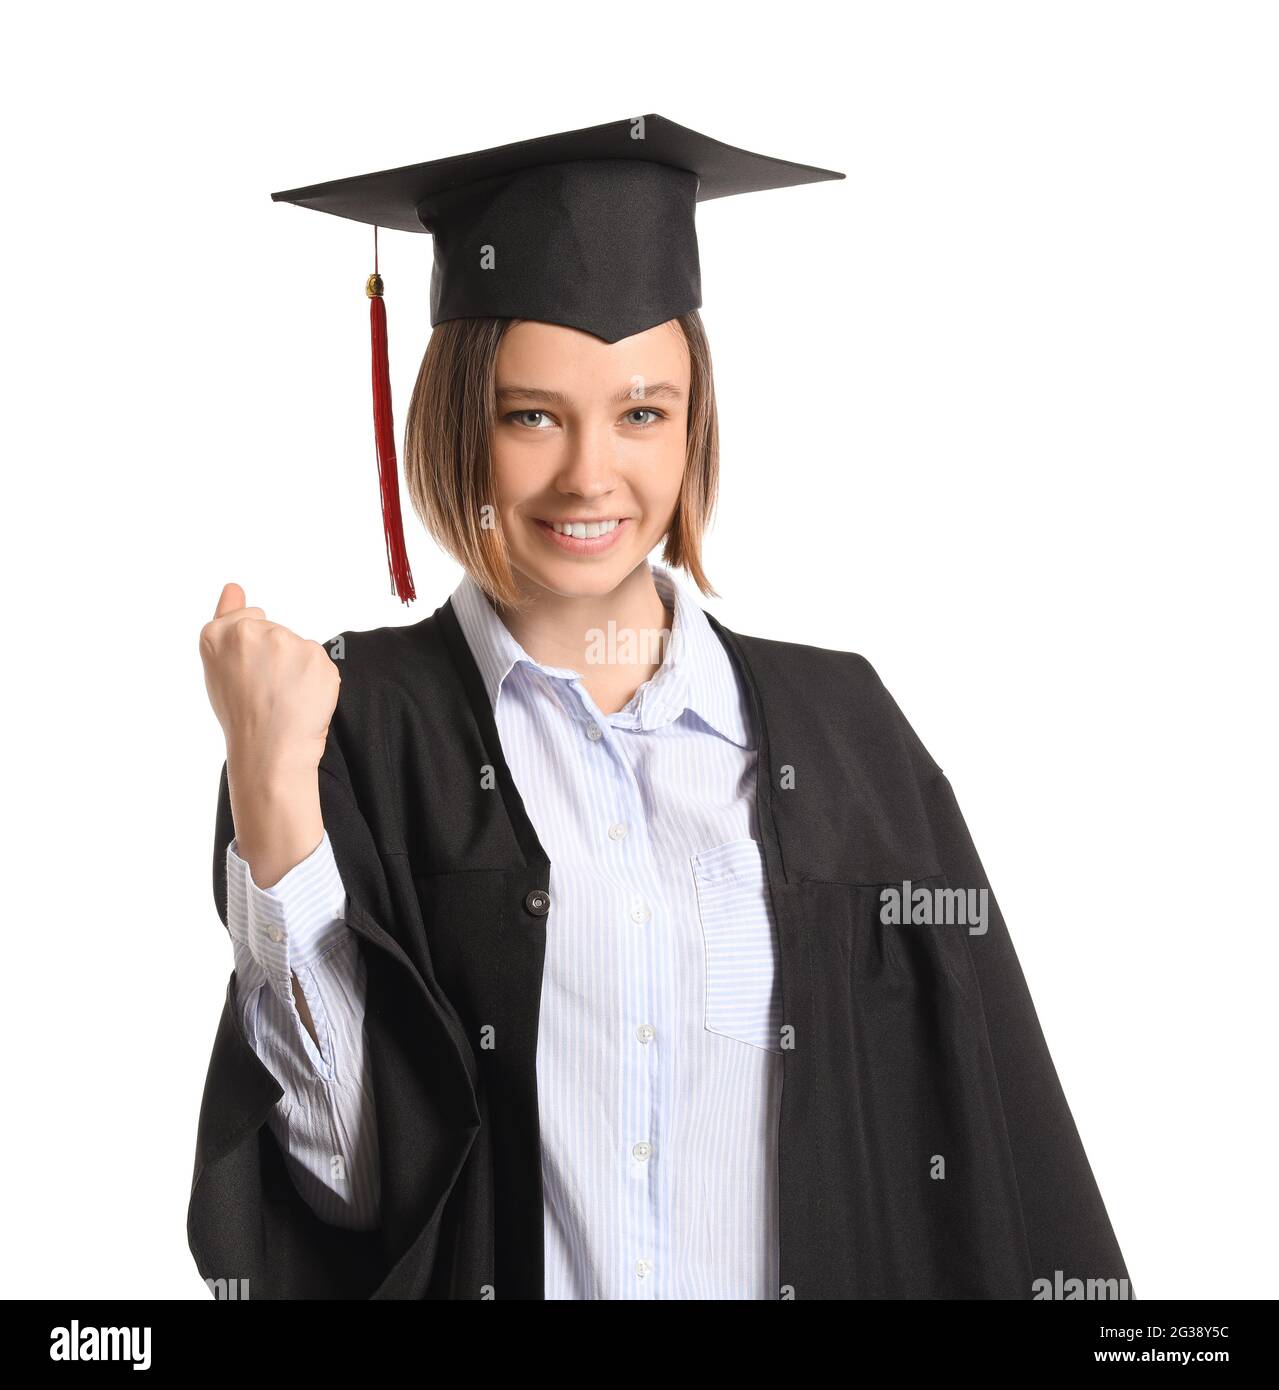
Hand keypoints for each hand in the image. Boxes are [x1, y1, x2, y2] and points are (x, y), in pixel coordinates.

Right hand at [199, 583, 339, 778]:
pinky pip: (320, 663)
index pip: (249, 619)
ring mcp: (287, 643)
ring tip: (283, 698)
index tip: (250, 673)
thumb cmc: (240, 713)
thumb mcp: (218, 666)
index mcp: (217, 633)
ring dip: (297, 668)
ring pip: (299, 647)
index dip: (254, 650)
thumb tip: (234, 585)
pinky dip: (317, 680)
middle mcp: (251, 632)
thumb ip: (227, 619)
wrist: (269, 752)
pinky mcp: (317, 657)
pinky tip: (302, 700)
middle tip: (266, 691)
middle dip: (276, 657)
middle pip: (276, 632)